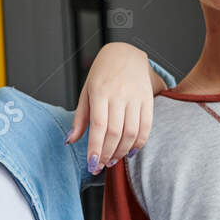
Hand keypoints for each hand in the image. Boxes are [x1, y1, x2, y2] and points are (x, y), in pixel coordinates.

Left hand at [68, 42, 158, 172]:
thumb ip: (80, 118)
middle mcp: (119, 94)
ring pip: (131, 132)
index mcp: (100, 92)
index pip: (98, 126)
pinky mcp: (148, 100)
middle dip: (107, 154)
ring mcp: (135, 97)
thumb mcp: (86, 92)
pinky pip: (146, 126)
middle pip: (115, 132)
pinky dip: (139, 143)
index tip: (92, 164)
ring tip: (113, 160)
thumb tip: (70, 140)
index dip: (96, 148)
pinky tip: (130, 151)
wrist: (125, 54)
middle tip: (100, 166)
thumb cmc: (102, 75)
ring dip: (122, 151)